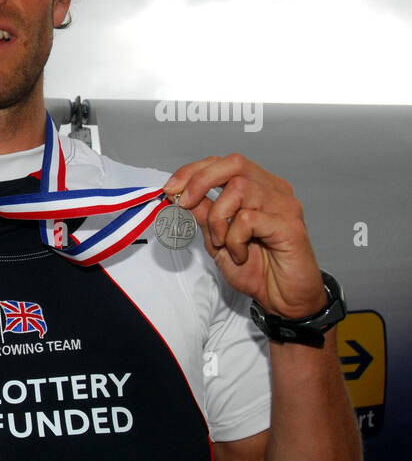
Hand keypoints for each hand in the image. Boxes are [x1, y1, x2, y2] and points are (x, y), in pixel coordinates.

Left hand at [163, 154, 326, 317]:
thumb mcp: (217, 238)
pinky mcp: (289, 224)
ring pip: (238, 189)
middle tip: (184, 204)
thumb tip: (180, 194)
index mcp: (258, 188)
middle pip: (234, 164)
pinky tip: (241, 254)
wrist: (282, 297)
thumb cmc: (255, 268)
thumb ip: (203, 214)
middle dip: (200, 181)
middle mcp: (274, 190)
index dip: (193, 171)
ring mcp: (284, 205)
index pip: (223, 163)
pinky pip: (248, 219)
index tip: (171, 189)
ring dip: (219, 219)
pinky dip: (234, 239)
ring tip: (223, 243)